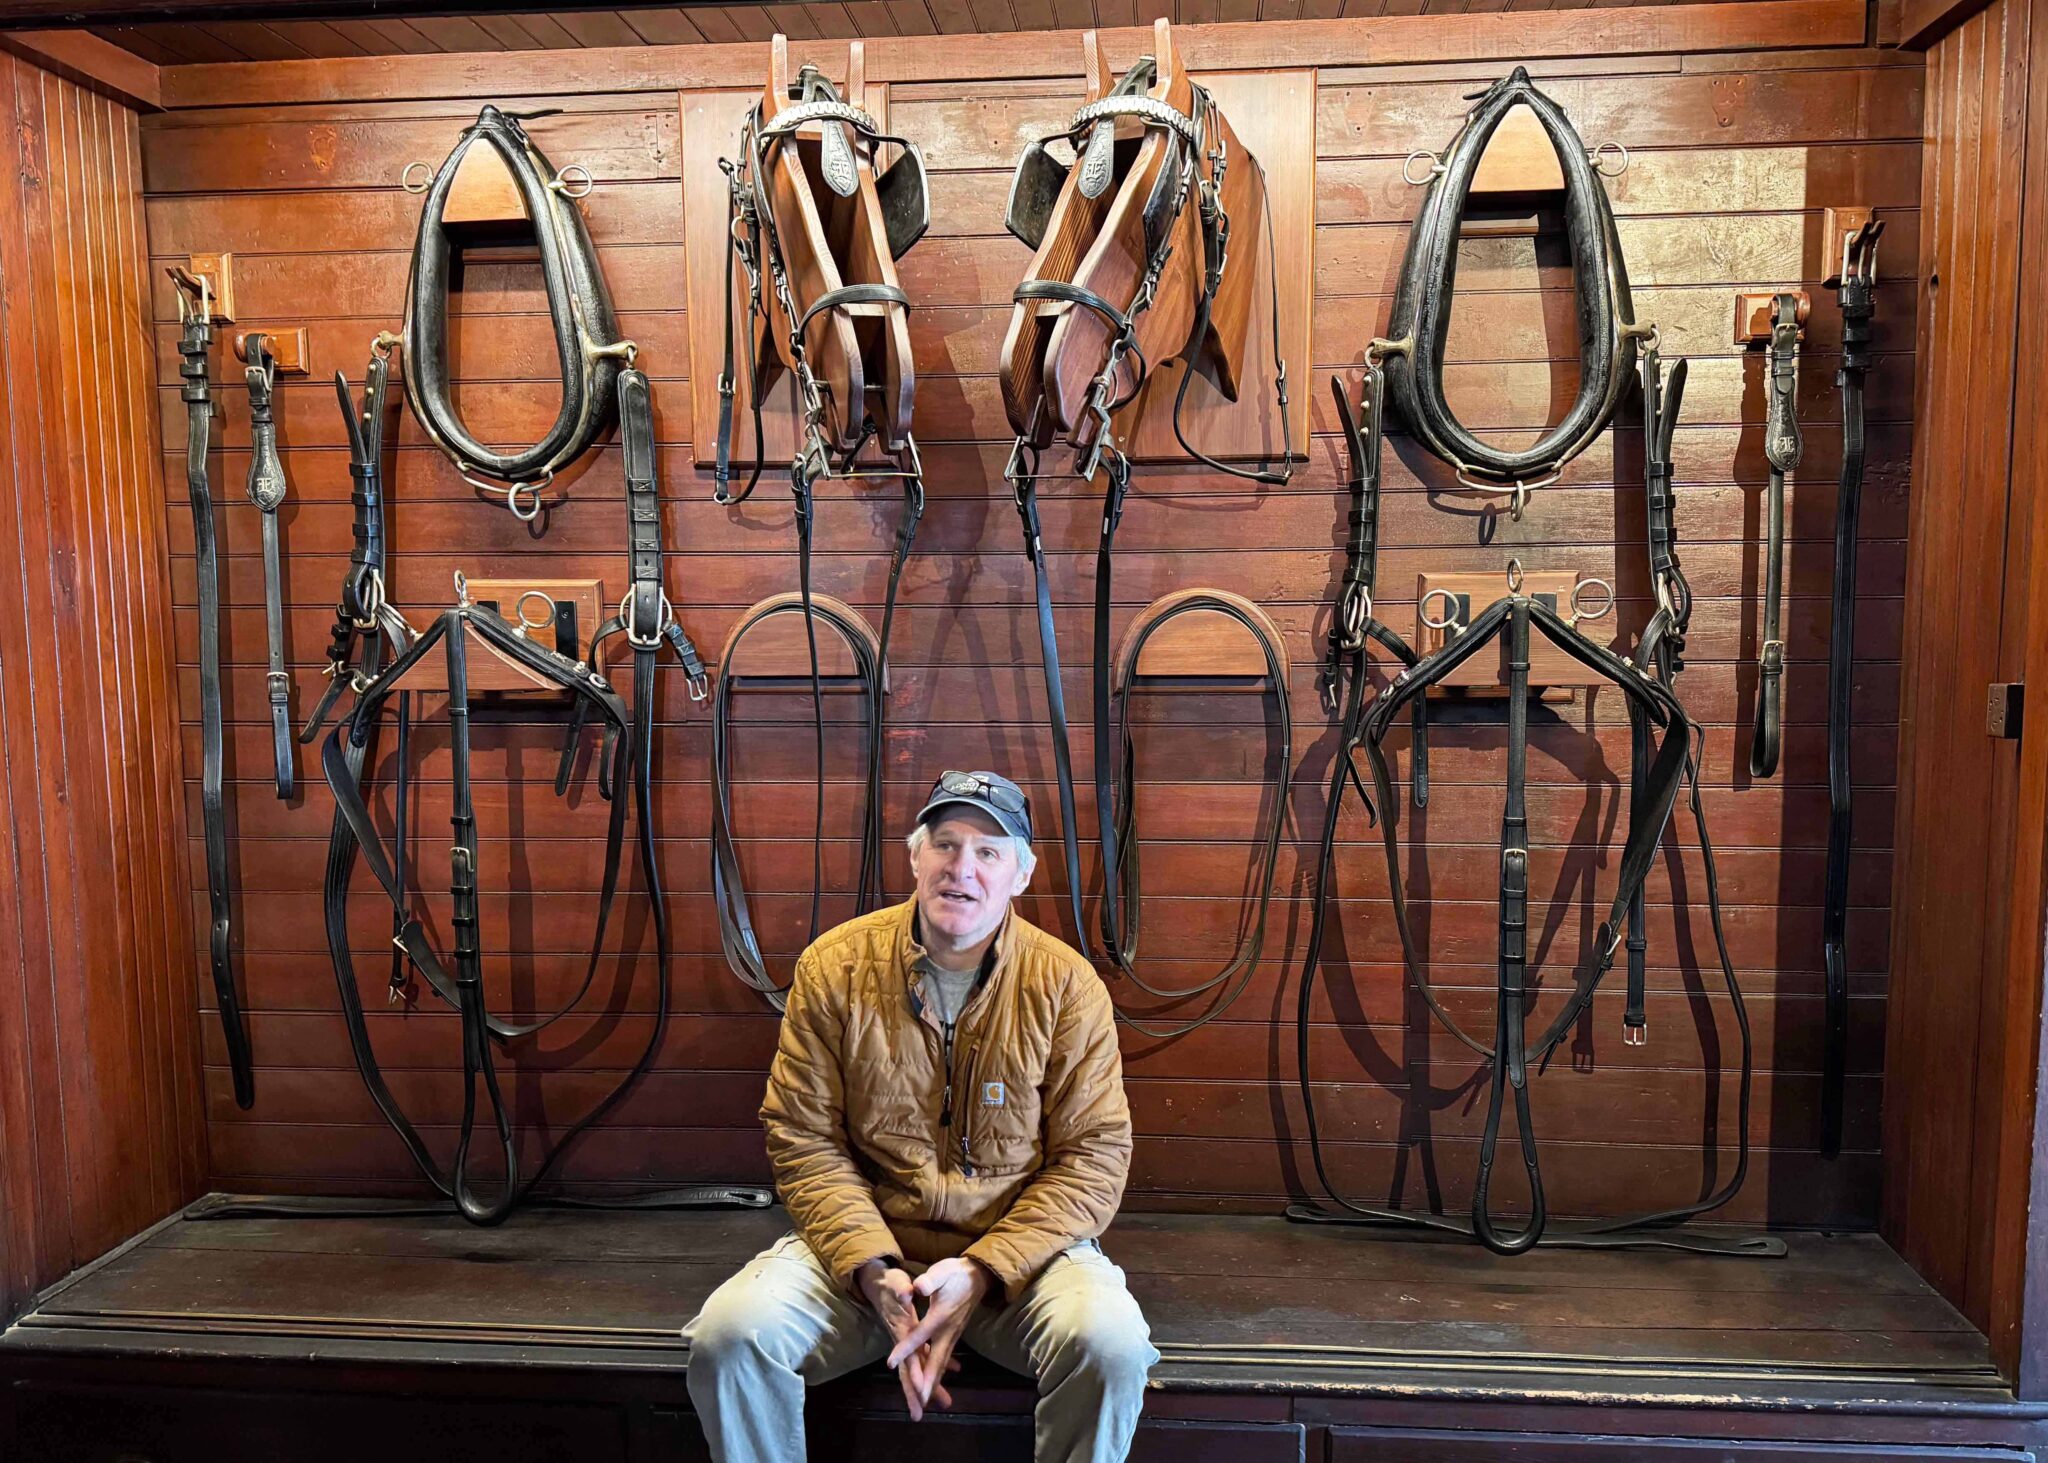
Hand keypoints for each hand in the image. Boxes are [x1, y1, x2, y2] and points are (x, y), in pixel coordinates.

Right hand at [855, 1260, 934, 1417]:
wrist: (877, 1279)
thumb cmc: (889, 1282)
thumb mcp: (896, 1282)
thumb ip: (902, 1289)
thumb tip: (907, 1293)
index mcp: (902, 1329)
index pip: (909, 1357)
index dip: (915, 1374)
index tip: (920, 1393)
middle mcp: (902, 1339)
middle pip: (909, 1371)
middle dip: (915, 1393)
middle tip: (919, 1416)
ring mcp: (906, 1339)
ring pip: (918, 1367)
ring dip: (930, 1385)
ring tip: (945, 1402)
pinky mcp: (911, 1335)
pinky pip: (924, 1355)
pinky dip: (938, 1365)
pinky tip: (952, 1369)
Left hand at [886, 1257, 990, 1416]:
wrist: (978, 1275)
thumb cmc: (956, 1273)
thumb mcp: (942, 1272)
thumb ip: (929, 1281)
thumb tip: (917, 1288)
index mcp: (940, 1316)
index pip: (919, 1336)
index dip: (905, 1349)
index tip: (890, 1364)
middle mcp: (948, 1330)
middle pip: (937, 1360)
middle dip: (929, 1381)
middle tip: (921, 1400)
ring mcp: (953, 1334)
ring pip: (942, 1362)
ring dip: (935, 1381)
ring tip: (927, 1399)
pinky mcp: (954, 1334)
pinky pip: (945, 1357)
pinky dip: (940, 1372)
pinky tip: (937, 1381)